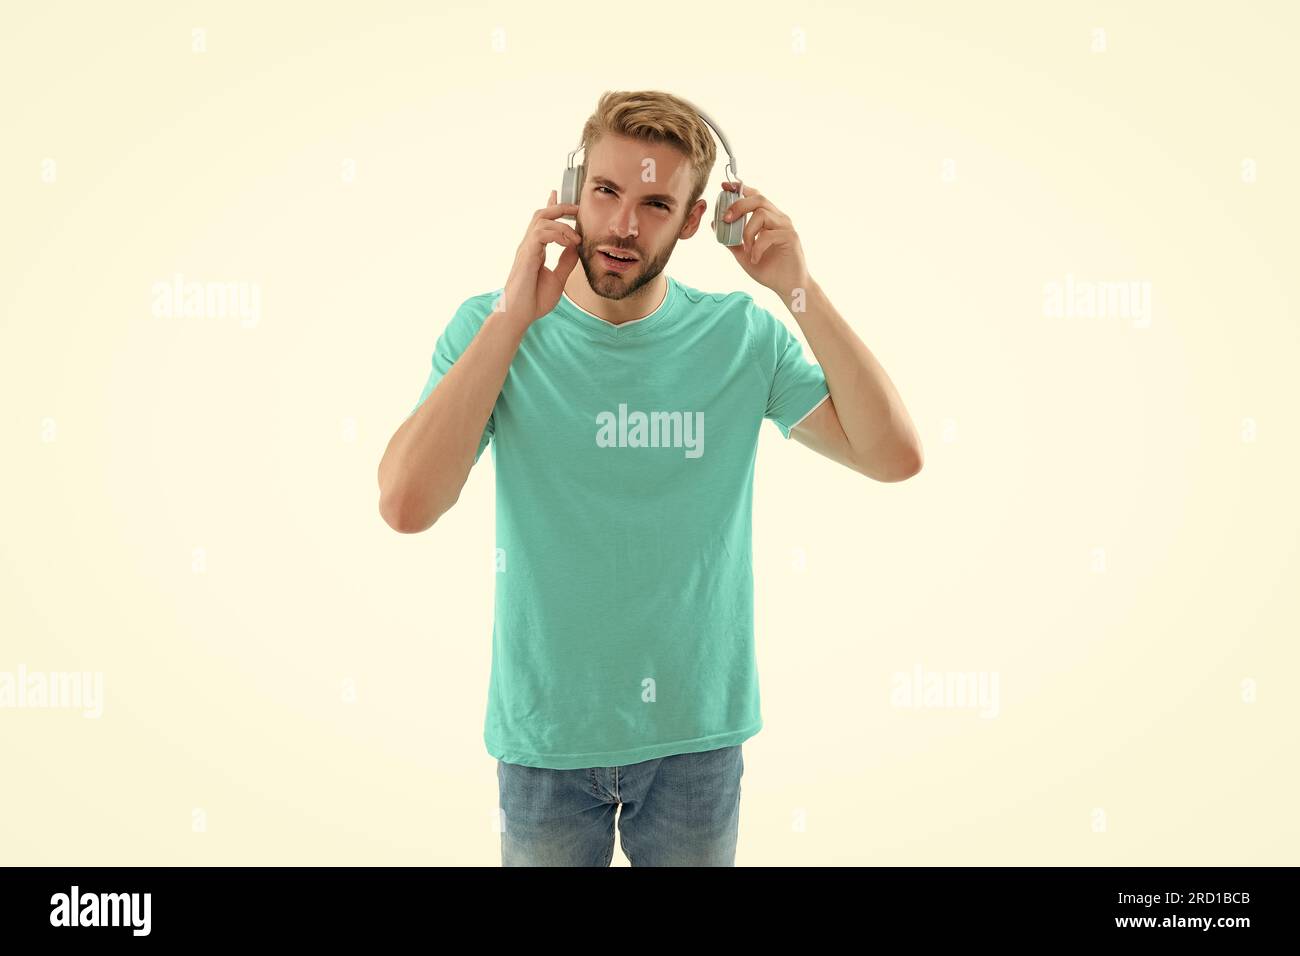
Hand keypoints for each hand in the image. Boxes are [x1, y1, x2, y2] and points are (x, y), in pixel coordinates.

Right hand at [499, 189, 582, 324]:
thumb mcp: (558, 279)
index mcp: (535, 250)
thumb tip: (577, 248)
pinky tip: (568, 243)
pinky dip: (557, 234)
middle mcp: (529, 246)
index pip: (543, 223)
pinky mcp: (526, 256)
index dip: (552, 207)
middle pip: (541, 214)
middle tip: (578, 209)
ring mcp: (526, 249)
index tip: (558, 194)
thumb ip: (566, 262)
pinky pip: (540, 234)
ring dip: (562, 224)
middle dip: (560, 207)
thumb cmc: (534, 300)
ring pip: (541, 220)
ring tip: (576, 237)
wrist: (520, 315)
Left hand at [714, 181, 811, 298]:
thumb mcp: (743, 254)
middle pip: (759, 199)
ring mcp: (786, 227)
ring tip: (746, 248)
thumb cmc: (769, 270)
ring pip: (762, 214)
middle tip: (726, 219)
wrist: (788, 287)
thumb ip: (731, 240)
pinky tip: (755, 258)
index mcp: (769, 219)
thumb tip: (715, 225)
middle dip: (738, 205)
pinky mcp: (791, 237)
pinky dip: (757, 247)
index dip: (740, 189)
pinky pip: (768, 235)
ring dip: (747, 232)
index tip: (724, 187)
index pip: (755, 196)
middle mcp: (779, 219)